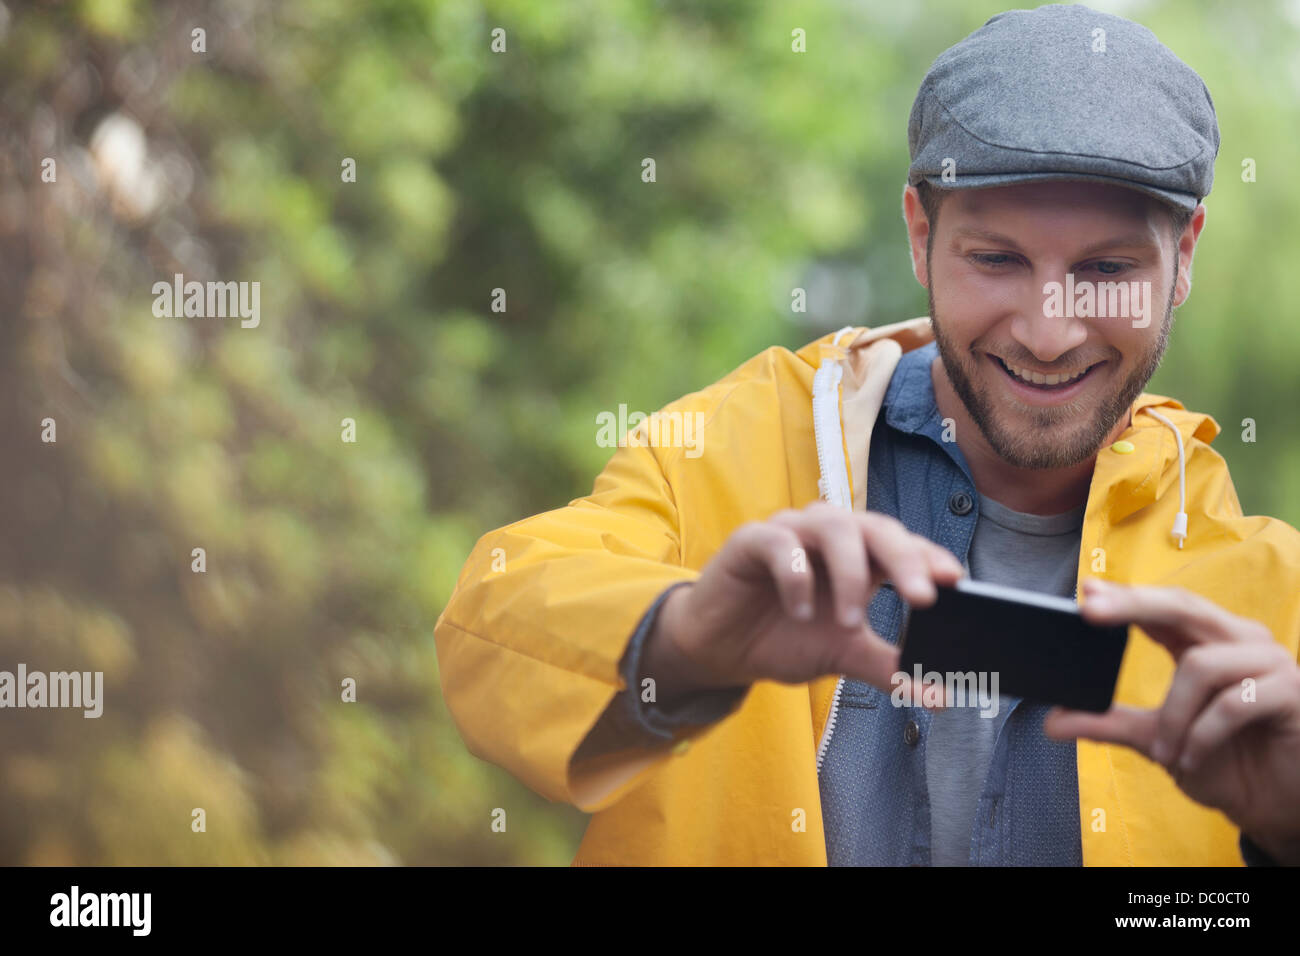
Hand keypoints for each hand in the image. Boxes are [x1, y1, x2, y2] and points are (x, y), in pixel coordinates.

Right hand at [645, 501, 963, 700]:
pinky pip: (779, 542)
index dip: (929, 556)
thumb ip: (890, 669)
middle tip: (923, 597)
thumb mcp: (844, 655)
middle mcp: (828, 536)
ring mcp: (790, 532)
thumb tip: (940, 695)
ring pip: (832, 524)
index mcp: (858, 556)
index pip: (902, 544)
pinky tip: (801, 610)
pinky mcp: (750, 541)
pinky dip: (796, 574)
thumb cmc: (784, 638)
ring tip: (850, 620)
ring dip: (849, 571)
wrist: (721, 650)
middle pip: (875, 526)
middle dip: (904, 558)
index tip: (955, 581)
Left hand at [1044, 578, 1299, 863]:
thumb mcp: (1155, 741)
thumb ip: (1108, 725)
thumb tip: (1052, 722)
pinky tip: (1192, 758)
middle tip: (1089, 611)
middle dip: (1133, 605)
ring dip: (1173, 716)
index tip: (1086, 591)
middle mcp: (1238, 640)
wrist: (1275, 807)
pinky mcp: (1292, 692)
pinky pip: (1234, 702)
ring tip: (1165, 753)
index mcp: (1205, 641)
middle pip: (1183, 606)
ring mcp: (1269, 662)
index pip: (1162, 606)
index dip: (1126, 595)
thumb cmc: (1224, 763)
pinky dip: (1203, 734)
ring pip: (1201, 665)